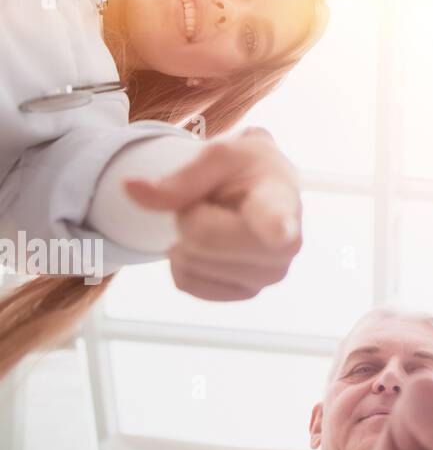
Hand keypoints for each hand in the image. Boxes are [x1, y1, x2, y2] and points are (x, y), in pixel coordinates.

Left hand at [123, 127, 302, 300]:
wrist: (261, 188)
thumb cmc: (244, 168)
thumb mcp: (216, 156)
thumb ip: (178, 177)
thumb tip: (130, 188)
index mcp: (280, 200)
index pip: (277, 219)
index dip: (275, 227)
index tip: (278, 232)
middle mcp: (285, 246)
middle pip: (202, 239)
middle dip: (189, 217)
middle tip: (211, 203)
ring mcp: (268, 275)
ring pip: (191, 265)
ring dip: (186, 240)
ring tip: (216, 220)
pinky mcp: (247, 293)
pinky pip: (186, 283)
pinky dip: (182, 262)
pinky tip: (209, 245)